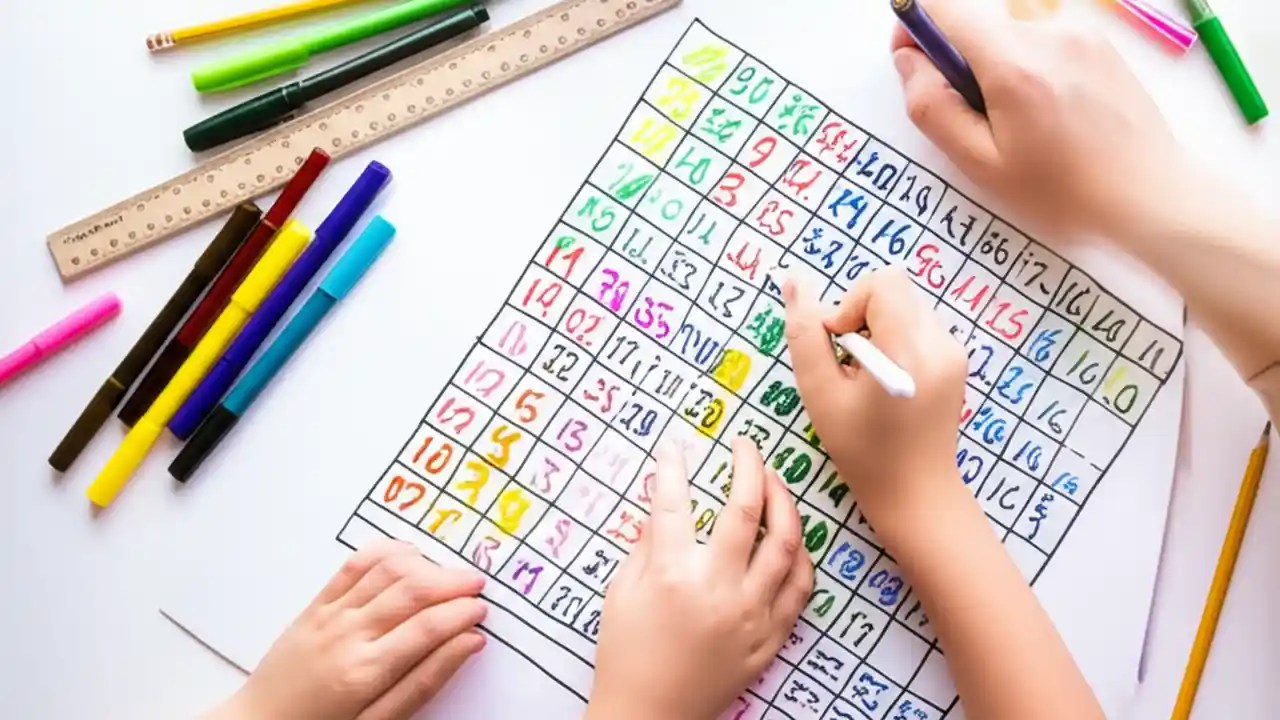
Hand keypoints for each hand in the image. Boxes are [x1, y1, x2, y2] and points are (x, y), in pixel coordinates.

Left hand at [207, 541, 486, 719]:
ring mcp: (329, 615)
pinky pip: (353, 565)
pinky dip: (384, 552)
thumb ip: (424, 683)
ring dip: (424, 563)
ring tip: (448, 572)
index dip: (461, 612)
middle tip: (476, 584)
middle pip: (411, 590)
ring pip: (385, 570)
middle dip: (451, 581)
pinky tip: (407, 554)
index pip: (428, 626)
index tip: (481, 610)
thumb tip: (468, 643)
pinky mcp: (315, 605)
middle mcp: (347, 635)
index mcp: (366, 671)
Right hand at [586, 439, 813, 719]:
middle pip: (744, 510)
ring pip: (784, 544)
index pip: (674, 502)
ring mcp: (750, 614)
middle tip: (746, 447)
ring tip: (774, 482)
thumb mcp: (621, 594)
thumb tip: (663, 507)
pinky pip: (800, 588)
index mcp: (671, 574)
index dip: (673, 467)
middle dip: (748, 466)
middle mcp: (716, 589)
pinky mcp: (770, 637)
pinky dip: (801, 557)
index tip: (675, 447)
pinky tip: (792, 538)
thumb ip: (645, 546)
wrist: (650, 717)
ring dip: (783, 503)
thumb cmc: (626, 655)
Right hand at [783, 268, 966, 534]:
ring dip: (877, 328)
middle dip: (861, 315)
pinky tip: (886, 380)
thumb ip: (805, 334)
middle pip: (893, 290)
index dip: (849, 305)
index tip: (838, 345)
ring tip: (866, 375)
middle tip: (848, 362)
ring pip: (905, 305)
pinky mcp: (957, 360)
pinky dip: (895, 340)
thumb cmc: (862, 450)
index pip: (882, 283)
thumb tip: (795, 280)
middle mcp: (941, 342)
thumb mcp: (820, 393)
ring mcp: (954, 350)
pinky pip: (918, 325)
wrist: (915, 492)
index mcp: (910, 350)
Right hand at [892, 0, 1183, 237]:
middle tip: (974, 116)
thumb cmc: (1063, 191)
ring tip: (1018, 122)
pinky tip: (1047, 113)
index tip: (913, 59)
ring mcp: (1080, 32)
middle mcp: (1049, 33)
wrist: (1149, 194)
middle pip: (977, 21)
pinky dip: (1028, 66)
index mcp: (1014, 63)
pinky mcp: (1100, 41)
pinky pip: (1041, 39)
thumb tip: (908, 60)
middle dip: (958, 59)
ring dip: (996, 66)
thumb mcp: (981, 163)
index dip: (916, 24)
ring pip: (1009, 32)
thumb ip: (933, 108)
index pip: (946, 5)